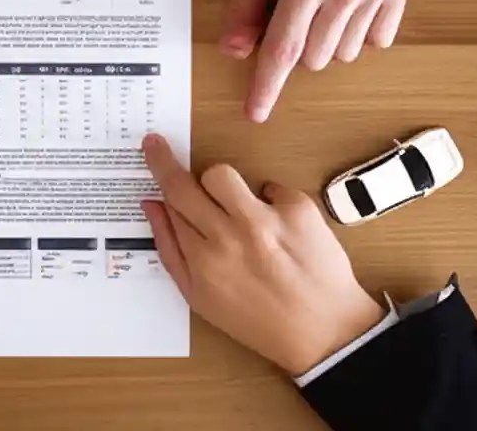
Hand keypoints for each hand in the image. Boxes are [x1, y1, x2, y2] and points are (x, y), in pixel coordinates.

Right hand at [140, 134, 383, 375]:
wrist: (324, 330)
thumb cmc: (257, 319)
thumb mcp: (200, 297)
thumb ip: (170, 249)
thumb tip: (152, 206)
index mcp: (203, 260)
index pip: (170, 202)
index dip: (159, 173)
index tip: (152, 149)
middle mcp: (231, 236)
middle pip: (186, 184)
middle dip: (166, 159)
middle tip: (160, 145)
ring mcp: (266, 220)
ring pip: (222, 174)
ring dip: (219, 183)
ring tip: (232, 205)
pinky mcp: (299, 210)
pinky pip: (269, 186)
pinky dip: (268, 201)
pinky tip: (276, 227)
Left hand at [221, 0, 409, 121]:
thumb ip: (246, 3)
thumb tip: (234, 50)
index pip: (282, 50)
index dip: (266, 87)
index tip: (255, 114)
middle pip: (314, 58)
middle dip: (297, 47)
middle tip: (295, 10)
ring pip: (345, 53)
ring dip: (327, 41)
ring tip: (322, 2)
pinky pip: (378, 39)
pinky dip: (360, 32)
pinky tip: (350, 2)